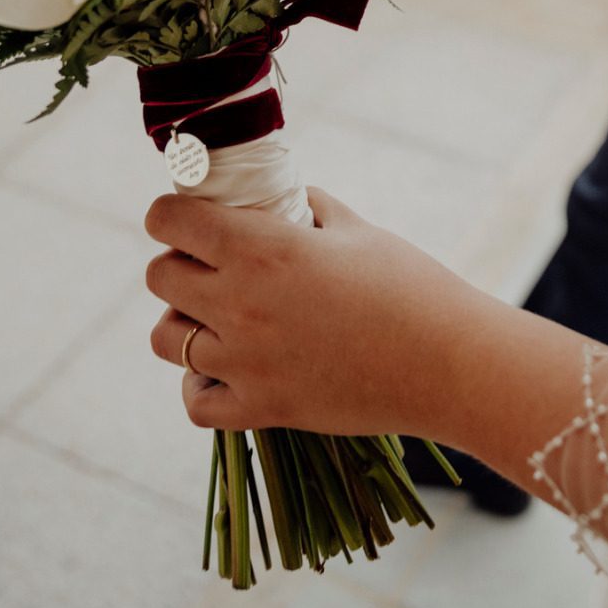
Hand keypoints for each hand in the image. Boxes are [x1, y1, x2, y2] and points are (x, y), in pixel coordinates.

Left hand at [145, 187, 486, 438]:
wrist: (448, 362)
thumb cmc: (410, 285)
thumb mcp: (356, 229)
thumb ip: (309, 208)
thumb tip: (284, 198)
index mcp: (262, 248)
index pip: (169, 220)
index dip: (171, 213)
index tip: (186, 217)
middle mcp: (241, 303)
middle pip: (159, 277)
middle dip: (180, 263)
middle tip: (214, 266)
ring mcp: (246, 362)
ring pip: (165, 337)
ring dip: (185, 322)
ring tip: (222, 318)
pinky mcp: (261, 408)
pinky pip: (193, 401)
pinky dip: (200, 384)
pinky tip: (228, 368)